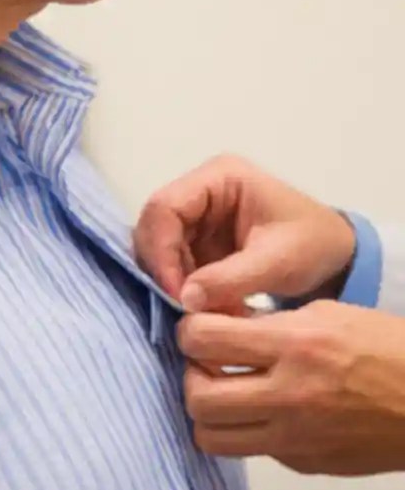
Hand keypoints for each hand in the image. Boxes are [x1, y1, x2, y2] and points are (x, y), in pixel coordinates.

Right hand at [134, 154, 355, 312]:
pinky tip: (201, 307)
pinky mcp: (196, 240)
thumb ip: (229, 279)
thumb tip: (184, 300)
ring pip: (158, 249)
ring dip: (171, 282)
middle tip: (180, 306)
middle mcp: (200, 191)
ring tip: (196, 311)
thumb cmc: (313, 246)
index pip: (165, 208)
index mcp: (220, 177)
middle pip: (153, 228)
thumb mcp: (276, 262)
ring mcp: (196, 216)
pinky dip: (182, 288)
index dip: (161, 250)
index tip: (176, 292)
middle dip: (163, 269)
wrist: (336, 257)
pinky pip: (172, 264)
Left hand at [178, 301, 404, 474]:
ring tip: (226, 394)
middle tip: (207, 366)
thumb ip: (269, 324)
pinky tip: (265, 413)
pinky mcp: (303, 463)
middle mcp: (290, 395)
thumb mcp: (331, 315)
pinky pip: (250, 451)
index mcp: (297, 346)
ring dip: (209, 414)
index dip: (190, 332)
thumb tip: (219, 328)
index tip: (198, 329)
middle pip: (197, 397)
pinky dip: (247, 432)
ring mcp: (295, 437)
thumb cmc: (390, 351)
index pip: (204, 340)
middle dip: (191, 377)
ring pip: (210, 437)